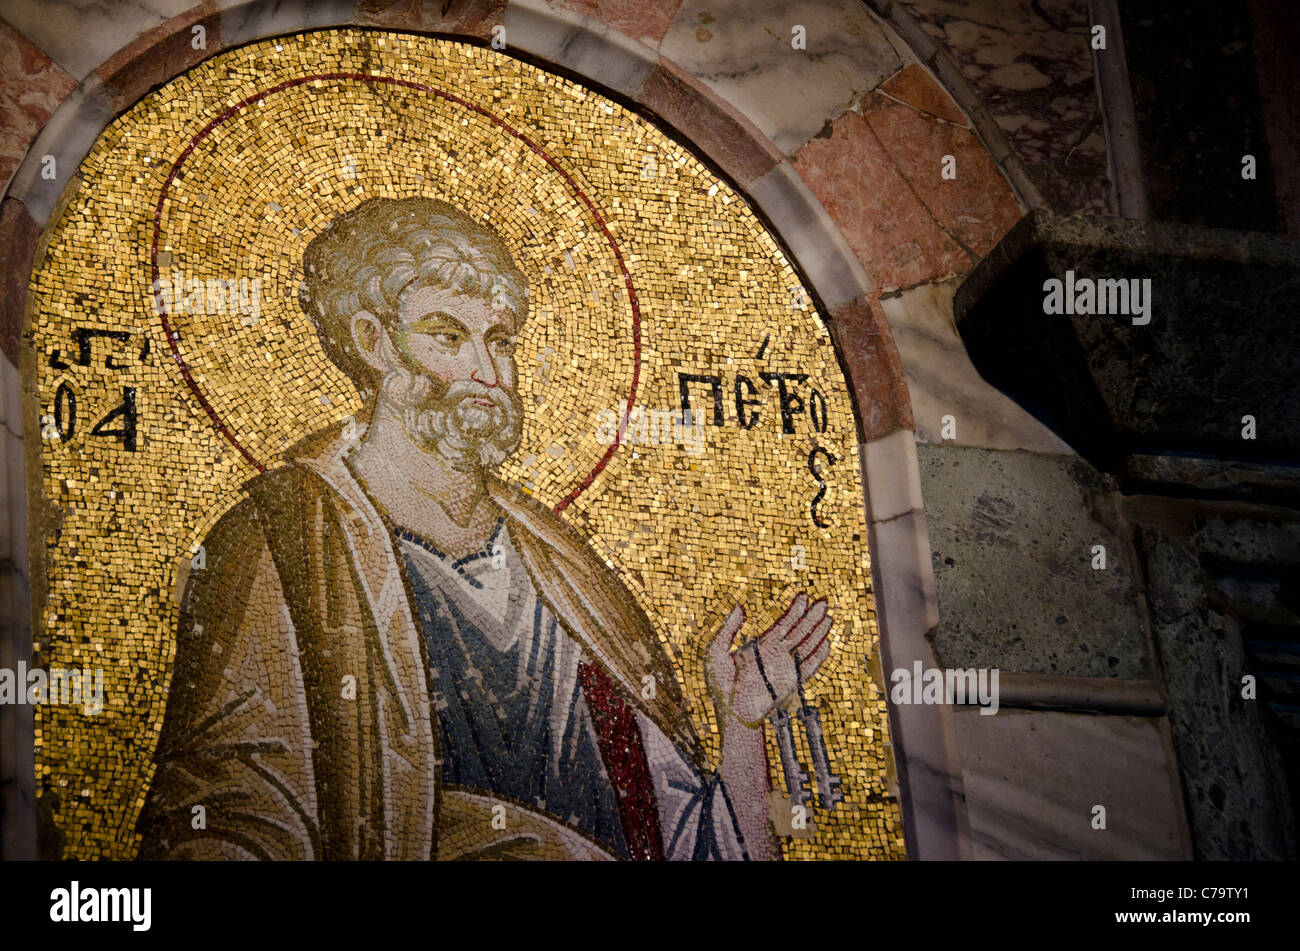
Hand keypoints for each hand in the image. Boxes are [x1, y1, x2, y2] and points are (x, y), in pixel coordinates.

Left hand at [705, 592, 832, 724]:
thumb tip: (739, 607)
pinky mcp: (792, 683)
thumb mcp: (716, 652)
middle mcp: (777, 655)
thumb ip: (727, 629)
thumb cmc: (720, 685)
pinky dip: (818, 656)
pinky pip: (808, 668)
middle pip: (799, 631)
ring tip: (829, 616)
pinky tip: (826, 643)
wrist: (731, 713)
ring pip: (807, 645)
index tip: (804, 595)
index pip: (783, 624)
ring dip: (818, 632)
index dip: (794, 610)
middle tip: (824, 601)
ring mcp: (785, 668)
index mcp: (762, 645)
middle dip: (811, 616)